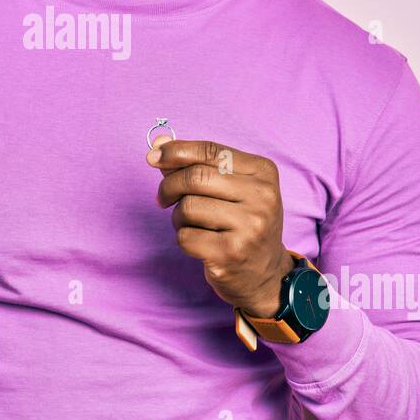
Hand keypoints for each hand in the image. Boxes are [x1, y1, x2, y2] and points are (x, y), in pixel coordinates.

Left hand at [147, 137, 291, 317]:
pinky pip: (185, 236)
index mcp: (263, 173)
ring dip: (178, 216)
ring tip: (191, 224)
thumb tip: (157, 145)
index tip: (154, 157)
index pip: (211, 151)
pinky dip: (183, 238)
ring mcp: (249, 226)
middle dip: (169, 186)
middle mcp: (261, 197)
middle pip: (195, 177)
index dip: (176, 151)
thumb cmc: (242, 223)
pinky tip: (199, 242)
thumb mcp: (231, 189)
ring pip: (188, 207)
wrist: (265, 274)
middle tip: (163, 198)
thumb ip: (196, 164)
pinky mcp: (231, 253)